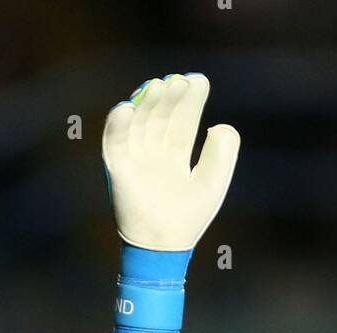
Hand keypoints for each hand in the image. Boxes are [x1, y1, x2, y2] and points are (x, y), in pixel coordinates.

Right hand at [103, 72, 239, 252]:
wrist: (163, 248)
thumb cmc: (188, 219)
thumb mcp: (212, 184)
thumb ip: (222, 156)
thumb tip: (222, 125)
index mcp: (175, 155)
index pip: (183, 120)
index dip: (190, 100)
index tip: (199, 81)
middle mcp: (154, 152)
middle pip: (161, 116)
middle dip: (169, 97)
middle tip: (179, 80)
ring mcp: (135, 158)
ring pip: (139, 122)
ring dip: (146, 103)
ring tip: (158, 86)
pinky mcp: (117, 168)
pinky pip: (114, 141)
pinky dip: (118, 124)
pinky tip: (127, 107)